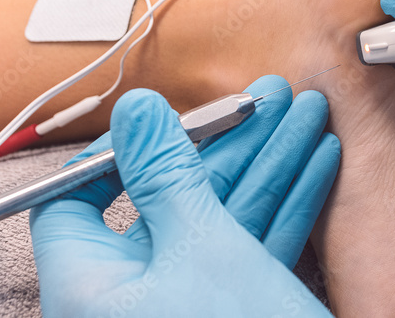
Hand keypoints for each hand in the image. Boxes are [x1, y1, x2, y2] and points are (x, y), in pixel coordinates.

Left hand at [30, 76, 337, 316]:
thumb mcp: (200, 246)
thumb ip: (165, 172)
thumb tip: (134, 110)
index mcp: (92, 285)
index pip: (75, 200)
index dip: (121, 152)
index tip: (172, 118)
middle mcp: (133, 298)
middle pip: (171, 197)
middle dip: (232, 141)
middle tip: (271, 98)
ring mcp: (188, 306)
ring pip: (223, 217)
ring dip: (271, 163)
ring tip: (309, 113)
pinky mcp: (234, 311)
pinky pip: (251, 248)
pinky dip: (286, 206)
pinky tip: (319, 161)